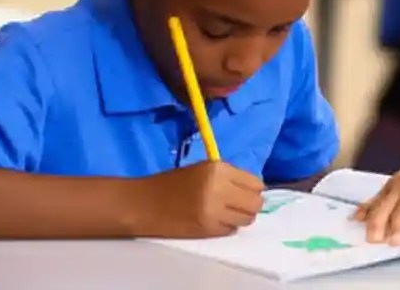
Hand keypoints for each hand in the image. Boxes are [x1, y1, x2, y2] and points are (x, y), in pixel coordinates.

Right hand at [129, 161, 264, 237]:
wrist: (144, 204)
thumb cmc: (172, 183)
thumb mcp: (203, 169)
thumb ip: (229, 177)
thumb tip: (255, 189)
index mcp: (218, 169)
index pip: (256, 183)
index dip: (252, 188)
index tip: (244, 191)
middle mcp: (220, 190)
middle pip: (255, 203)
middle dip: (250, 204)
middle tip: (238, 204)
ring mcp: (214, 212)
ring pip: (247, 219)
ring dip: (240, 217)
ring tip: (226, 213)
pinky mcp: (207, 230)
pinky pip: (231, 230)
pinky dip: (227, 227)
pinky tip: (214, 220)